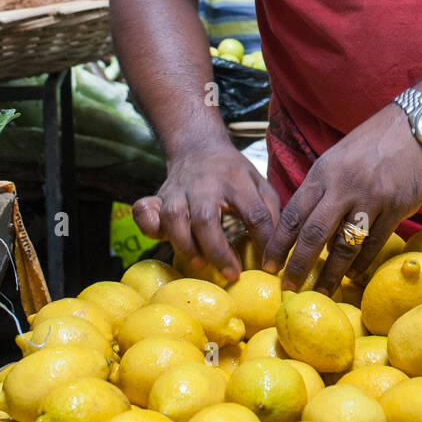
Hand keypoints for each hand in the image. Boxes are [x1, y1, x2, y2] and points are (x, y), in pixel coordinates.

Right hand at [133, 141, 280, 281]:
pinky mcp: (159, 196)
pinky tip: (162, 238)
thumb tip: (277, 249)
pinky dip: (148, 225)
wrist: (198, 147)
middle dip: (218, 250)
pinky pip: (145, 211)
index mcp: (236, 180)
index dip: (263, 240)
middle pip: (206, 218)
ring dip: (185, 244)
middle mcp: (204, 184)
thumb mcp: (259, 184)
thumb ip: (270, 212)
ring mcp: (178, 190)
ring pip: (174, 217)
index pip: (253, 212)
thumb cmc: (232, 173)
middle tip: (231, 274)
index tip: (268, 265)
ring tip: (200, 263)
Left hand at [262, 104, 421, 294]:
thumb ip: (322, 188)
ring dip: (331, 272)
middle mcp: (343, 186)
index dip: (278, 243)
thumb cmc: (374, 143)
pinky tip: (354, 274)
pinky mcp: (397, 207)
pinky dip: (362, 263)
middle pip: (313, 233)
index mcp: (324, 173)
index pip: (293, 213)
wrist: (417, 125)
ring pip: (344, 244)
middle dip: (298, 265)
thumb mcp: (338, 158)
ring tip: (322, 290)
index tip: (268, 265)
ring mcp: (371, 197)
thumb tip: (303, 222)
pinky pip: (374, 243)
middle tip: (289, 288)